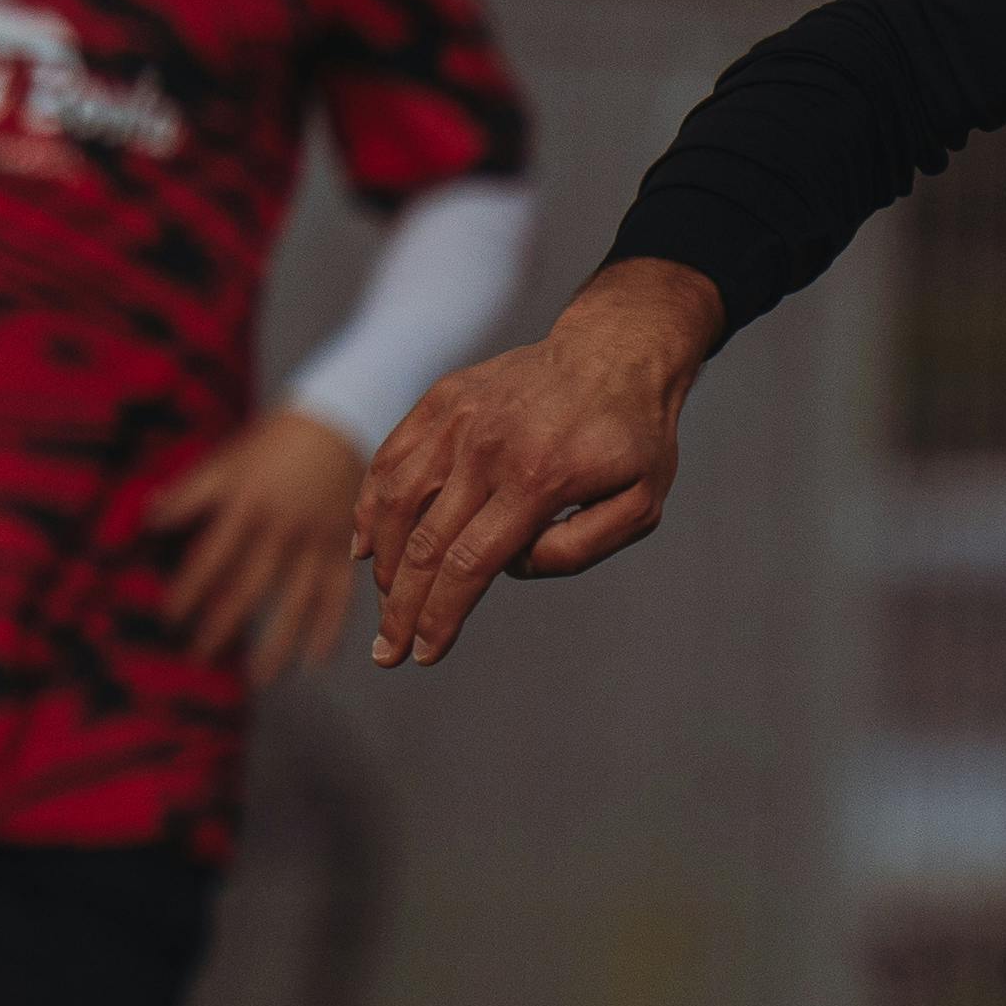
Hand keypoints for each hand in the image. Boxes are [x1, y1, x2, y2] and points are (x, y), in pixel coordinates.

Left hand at [141, 405, 373, 682]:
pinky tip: (317, 661)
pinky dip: (331, 629)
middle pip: (250, 588)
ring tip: (260, 678)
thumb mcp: (227, 460)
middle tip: (200, 658)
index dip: (189, 592)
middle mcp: (283, 530)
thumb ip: (190, 493)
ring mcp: (319, 542)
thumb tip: (147, 520)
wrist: (339, 424)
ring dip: (279, 643)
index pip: (211, 560)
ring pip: (297, 601)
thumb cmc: (272, 445)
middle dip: (223, 626)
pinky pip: (340, 595)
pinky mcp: (346, 549)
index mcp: (247, 506)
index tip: (170, 619)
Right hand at [352, 257, 727, 665]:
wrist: (615, 352)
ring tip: (386, 604)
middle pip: (424, 546)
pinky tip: (365, 544)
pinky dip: (371, 505)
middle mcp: (486, 449)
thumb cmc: (631, 438)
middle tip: (387, 653)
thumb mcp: (640, 504)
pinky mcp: (441, 400)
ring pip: (396, 503)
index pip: (470, 566)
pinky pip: (391, 459)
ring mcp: (457, 420)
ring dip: (383, 564)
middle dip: (401, 609)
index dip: (442, 616)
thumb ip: (579, 549)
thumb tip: (512, 569)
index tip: (426, 653)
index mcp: (537, 481)